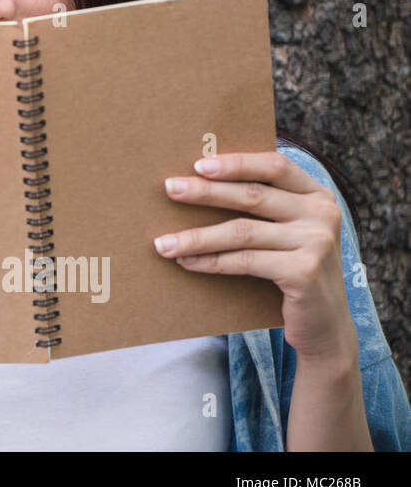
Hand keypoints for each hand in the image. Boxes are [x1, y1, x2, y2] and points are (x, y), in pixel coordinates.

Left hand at [154, 150, 356, 362]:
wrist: (324, 324)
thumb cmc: (292, 268)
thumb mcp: (286, 230)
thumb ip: (264, 207)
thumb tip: (198, 183)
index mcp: (317, 194)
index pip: (275, 166)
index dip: (236, 162)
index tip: (198, 164)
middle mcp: (322, 213)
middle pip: (253, 195)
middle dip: (205, 192)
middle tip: (169, 189)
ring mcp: (317, 242)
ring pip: (242, 231)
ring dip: (197, 236)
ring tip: (163, 242)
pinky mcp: (304, 272)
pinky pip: (245, 261)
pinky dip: (211, 261)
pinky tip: (186, 262)